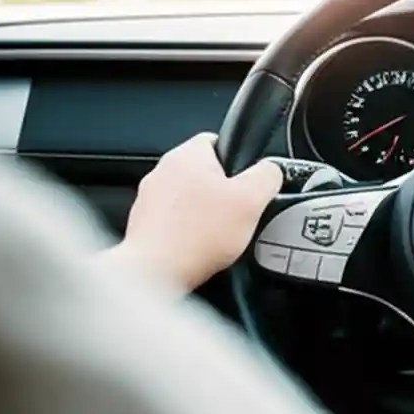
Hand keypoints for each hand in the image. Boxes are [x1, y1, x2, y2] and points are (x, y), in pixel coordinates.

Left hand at [103, 133, 281, 291]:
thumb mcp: (251, 200)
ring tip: (216, 234)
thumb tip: (272, 169)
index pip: (216, 139)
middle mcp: (162, 171)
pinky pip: (172, 220)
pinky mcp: (142, 223)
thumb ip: (268, 175)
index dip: (237, 160)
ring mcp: (148, 197)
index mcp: (187, 155)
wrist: (154, 274)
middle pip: (203, 171)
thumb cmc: (196, 236)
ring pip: (187, 197)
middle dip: (221, 190)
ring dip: (202, 211)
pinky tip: (196, 247)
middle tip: (237, 212)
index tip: (246, 181)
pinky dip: (185, 230)